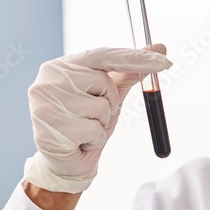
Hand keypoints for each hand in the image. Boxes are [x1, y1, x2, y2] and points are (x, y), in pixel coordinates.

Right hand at [23, 45, 171, 192]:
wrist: (66, 161)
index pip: (103, 55)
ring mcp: (45, 104)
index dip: (136, 57)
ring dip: (101, 124)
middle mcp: (49, 80)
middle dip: (110, 102)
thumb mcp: (110, 95)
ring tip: (84, 130)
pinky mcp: (48, 130)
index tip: (164, 61)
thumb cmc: (86, 123)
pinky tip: (79, 142)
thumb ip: (130, 71)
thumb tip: (159, 47)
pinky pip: (94, 131)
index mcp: (62, 66)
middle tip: (94, 116)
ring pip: (101, 108)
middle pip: (104, 82)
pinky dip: (95, 140)